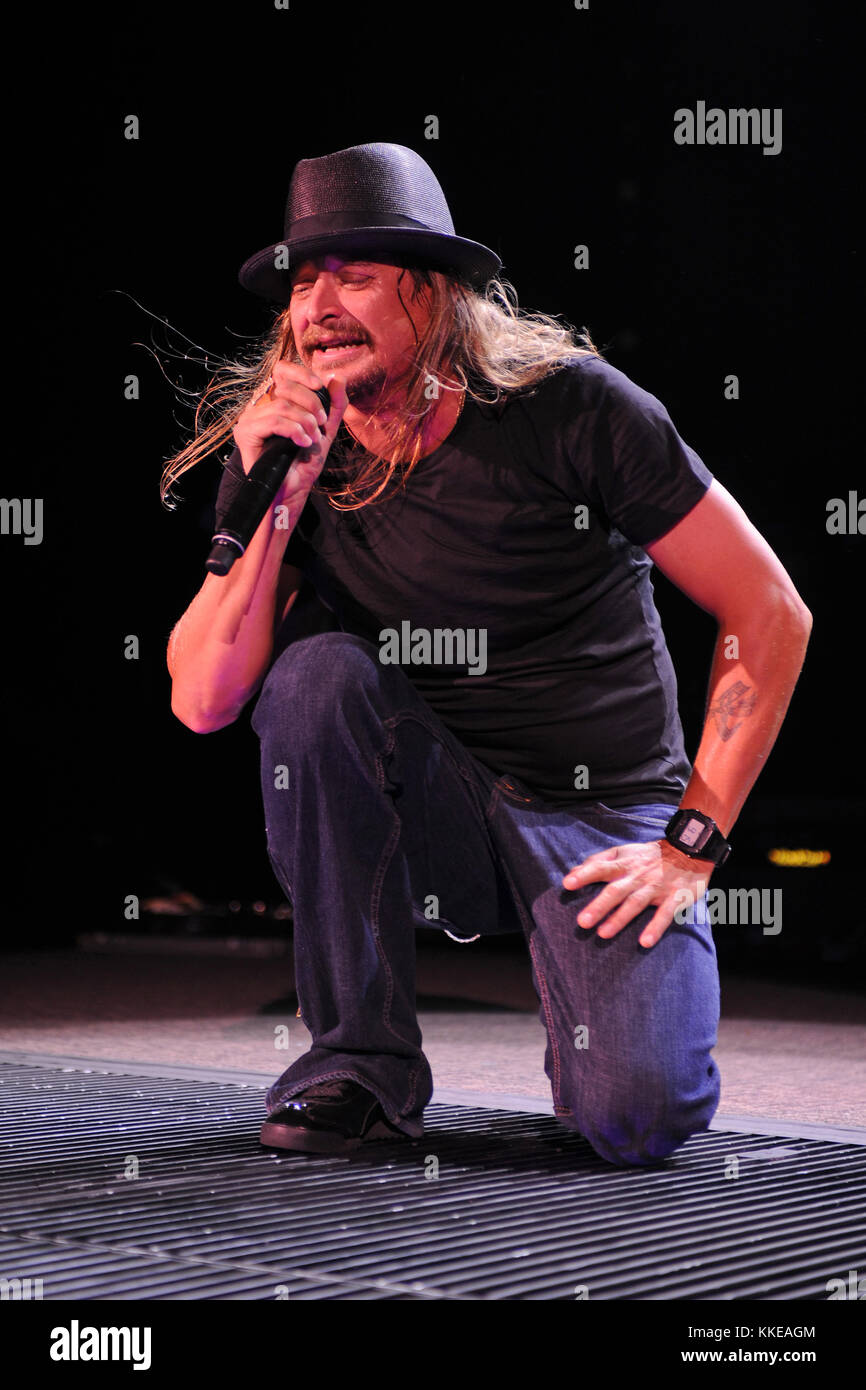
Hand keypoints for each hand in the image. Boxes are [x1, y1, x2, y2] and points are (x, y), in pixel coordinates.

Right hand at [233, 361, 348, 506]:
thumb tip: (339, 378)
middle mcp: (259, 407)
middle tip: (320, 425)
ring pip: (282, 404)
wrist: (294, 490)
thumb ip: (334, 405)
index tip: (320, 387)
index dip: (301, 373)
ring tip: (312, 440)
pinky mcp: (245, 432)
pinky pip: (274, 420)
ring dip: (305, 422)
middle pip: (285, 386)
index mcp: (275, 401)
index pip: (282, 370)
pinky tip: (302, 443)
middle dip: (311, 404)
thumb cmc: (305, 463)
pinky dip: (294, 430)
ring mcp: (250, 419)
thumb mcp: (325, 430)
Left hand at [561, 839, 713, 947]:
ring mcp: (657, 887)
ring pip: (636, 903)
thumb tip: (572, 873)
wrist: (689, 850)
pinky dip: (655, 927)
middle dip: (599, 906)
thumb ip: (598, 861)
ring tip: (603, 933)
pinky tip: (644, 942)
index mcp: (625, 863)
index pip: (601, 867)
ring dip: (620, 918)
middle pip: (616, 890)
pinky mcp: (676, 897)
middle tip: (582, 922)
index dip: (585, 874)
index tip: (567, 884)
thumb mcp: (624, 852)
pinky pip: (665, 914)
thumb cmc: (649, 855)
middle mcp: (639, 875)